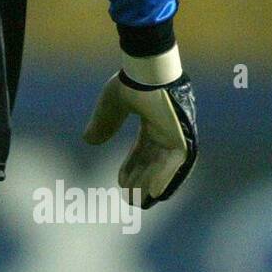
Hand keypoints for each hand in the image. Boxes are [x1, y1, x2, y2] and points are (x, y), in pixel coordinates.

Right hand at [83, 47, 197, 207]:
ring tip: (138, 201)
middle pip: (155, 162)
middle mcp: (167, 130)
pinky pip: (177, 164)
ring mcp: (177, 134)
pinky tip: (154, 194)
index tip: (120, 181)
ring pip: (166, 167)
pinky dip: (166, 178)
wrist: (146, 70)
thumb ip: (103, 122)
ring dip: (152, 184)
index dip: (131, 167)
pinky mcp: (183, 137)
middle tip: (129, 199)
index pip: (143, 150)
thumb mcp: (111, 106)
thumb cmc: (132, 81)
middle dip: (141, 181)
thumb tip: (89, 140)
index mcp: (153, 121)